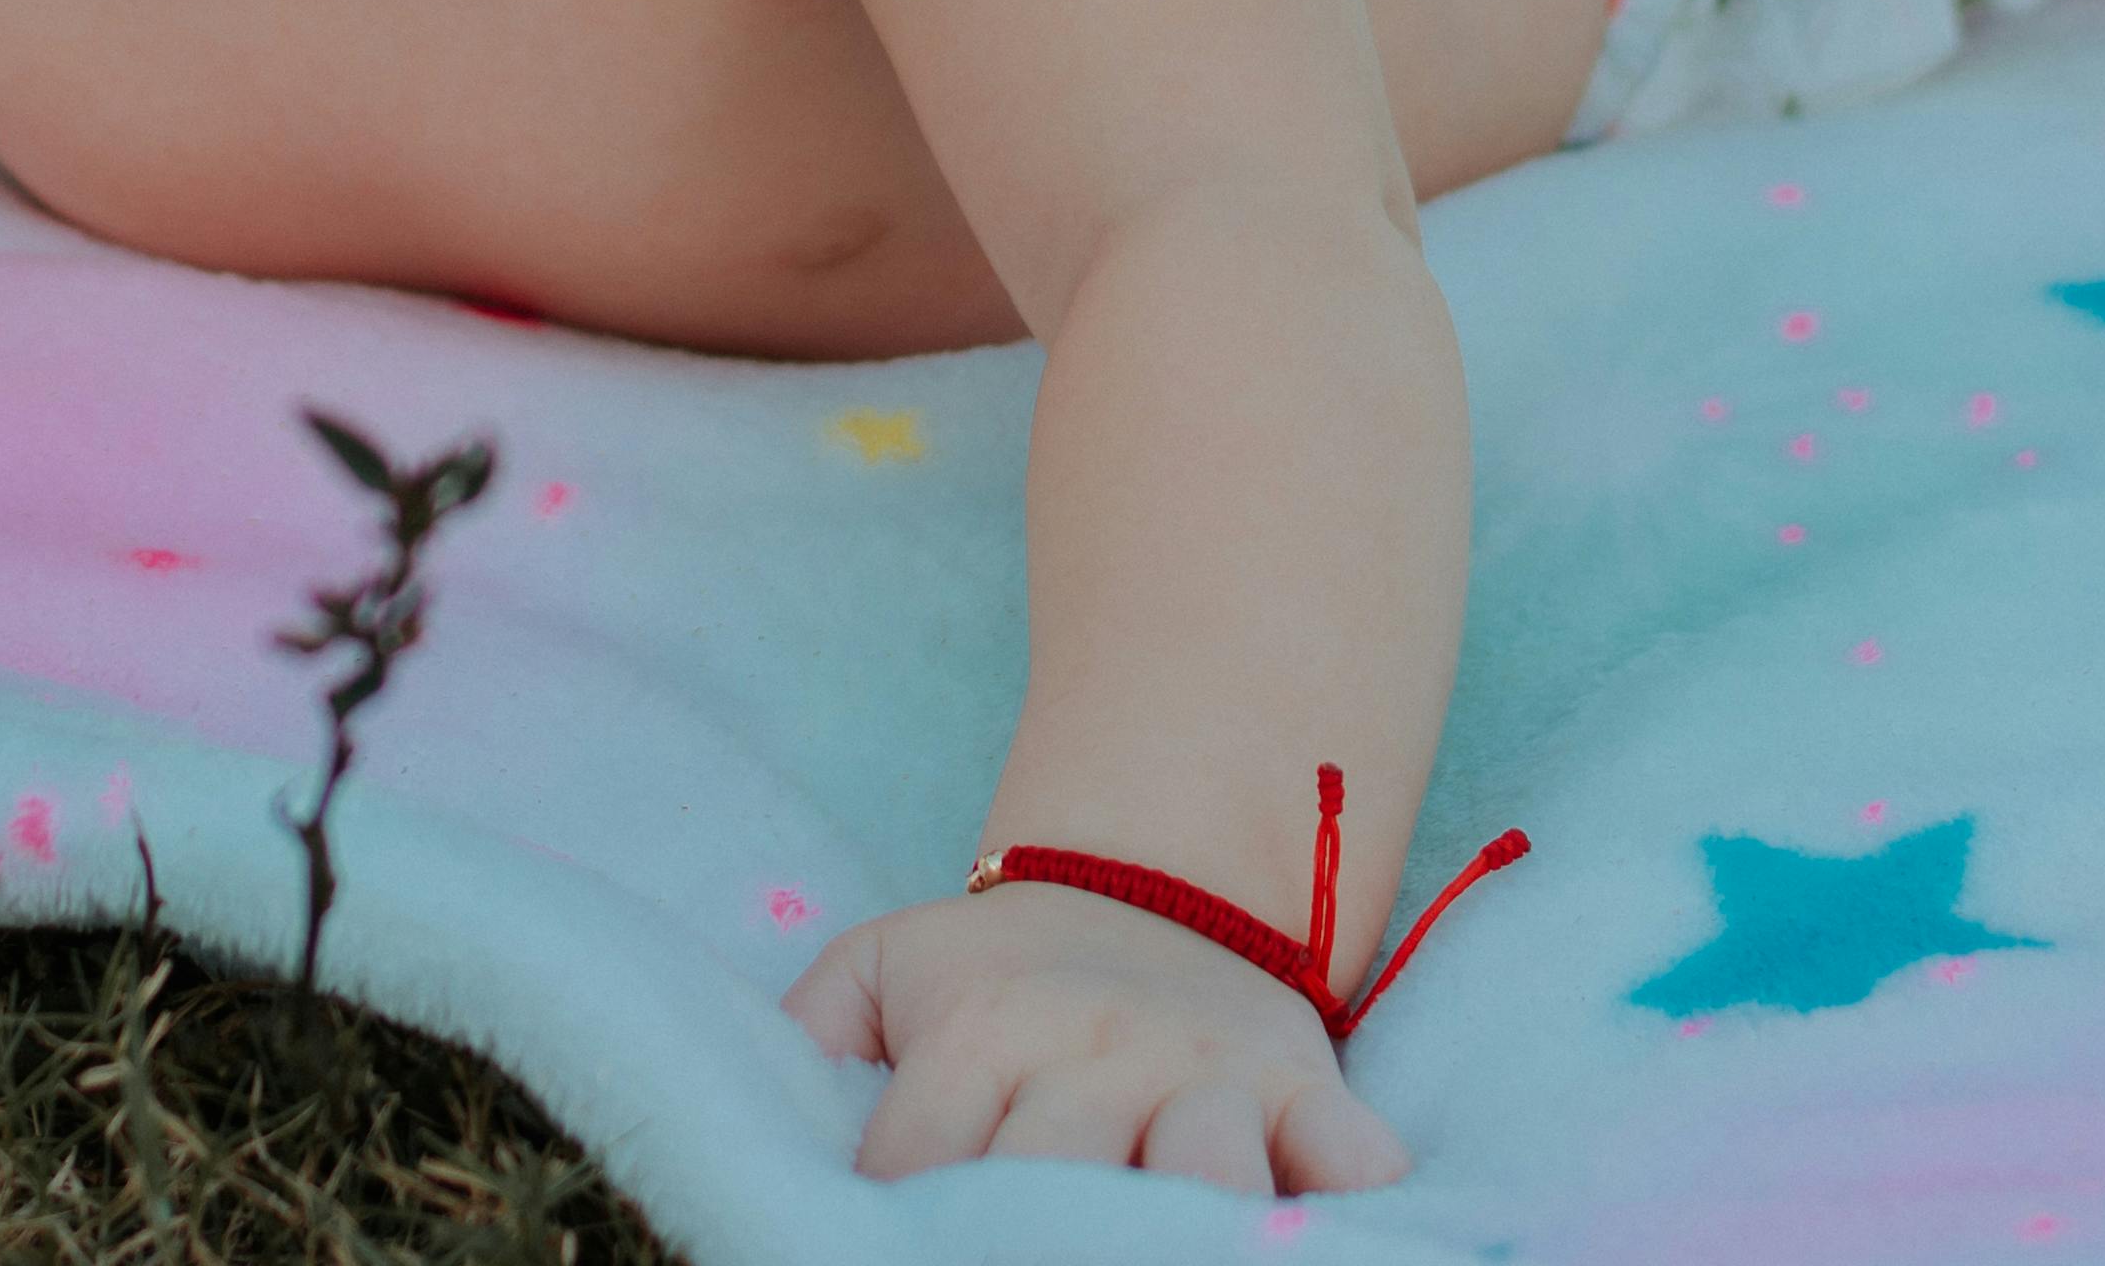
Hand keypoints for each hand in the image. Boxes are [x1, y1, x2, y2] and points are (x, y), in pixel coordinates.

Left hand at [783, 881, 1413, 1193]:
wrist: (1161, 876)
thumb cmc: (1004, 965)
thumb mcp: (885, 968)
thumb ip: (808, 1041)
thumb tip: (757, 1132)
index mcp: (983, 1026)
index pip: (916, 1163)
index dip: (893, 1224)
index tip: (891, 1248)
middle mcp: (1097, 1048)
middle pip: (1052, 1181)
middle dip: (1025, 1241)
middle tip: (1009, 1260)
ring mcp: (1210, 1073)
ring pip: (1205, 1171)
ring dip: (1186, 1225)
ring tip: (1159, 1256)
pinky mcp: (1307, 1088)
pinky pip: (1348, 1155)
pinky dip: (1347, 1200)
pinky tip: (1320, 1235)